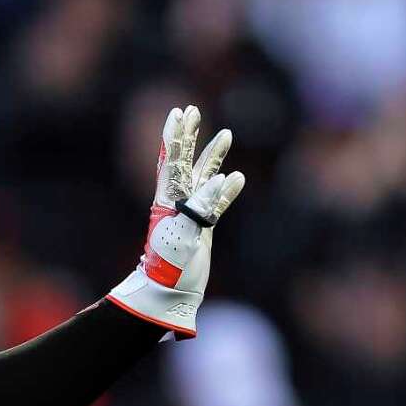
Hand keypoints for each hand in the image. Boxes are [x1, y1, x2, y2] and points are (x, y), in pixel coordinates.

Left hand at [107, 105, 245, 335]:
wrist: (168, 295)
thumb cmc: (170, 268)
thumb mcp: (185, 235)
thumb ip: (201, 206)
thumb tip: (220, 178)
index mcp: (167, 201)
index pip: (172, 162)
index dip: (176, 137)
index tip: (180, 113)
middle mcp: (177, 204)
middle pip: (184, 162)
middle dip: (190, 137)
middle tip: (193, 110)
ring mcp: (190, 215)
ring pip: (203, 178)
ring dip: (214, 157)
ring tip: (226, 135)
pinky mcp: (202, 230)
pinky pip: (218, 204)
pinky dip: (228, 190)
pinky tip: (237, 178)